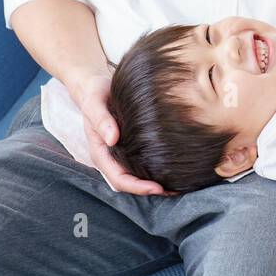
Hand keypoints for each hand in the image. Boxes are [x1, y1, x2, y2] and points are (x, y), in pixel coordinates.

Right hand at [70, 68, 177, 196]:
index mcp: (101, 153)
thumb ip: (101, 120)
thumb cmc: (95, 94)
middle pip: (132, 183)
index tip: (157, 188)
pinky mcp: (134, 145)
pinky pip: (146, 161)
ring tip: (181, 184)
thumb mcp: (94, 103)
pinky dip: (160, 167)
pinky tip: (177, 166)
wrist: (97, 85)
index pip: (119, 179)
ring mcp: (124, 153)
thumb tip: (113, 138)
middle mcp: (113, 158)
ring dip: (158, 182)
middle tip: (177, 190)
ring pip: (140, 175)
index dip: (137, 187)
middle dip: (152, 190)